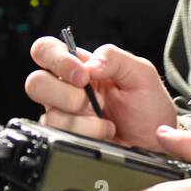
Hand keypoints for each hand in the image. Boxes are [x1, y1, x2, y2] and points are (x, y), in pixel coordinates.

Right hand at [24, 37, 178, 151]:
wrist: (155, 139)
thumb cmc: (148, 103)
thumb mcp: (140, 72)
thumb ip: (114, 58)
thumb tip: (89, 65)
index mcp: (79, 65)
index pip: (45, 50)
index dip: (56, 60)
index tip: (82, 76)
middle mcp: (65, 87)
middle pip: (35, 83)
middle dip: (66, 94)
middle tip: (92, 101)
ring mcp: (64, 114)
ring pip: (49, 113)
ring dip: (82, 120)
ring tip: (107, 121)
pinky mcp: (67, 137)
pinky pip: (60, 134)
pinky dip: (86, 134)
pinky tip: (104, 133)